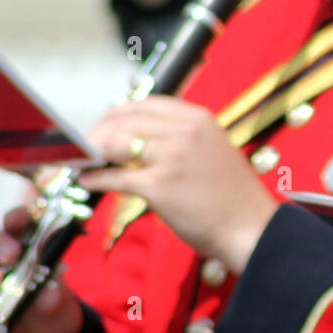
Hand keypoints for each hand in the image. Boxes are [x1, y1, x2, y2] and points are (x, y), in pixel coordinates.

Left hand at [76, 96, 278, 272]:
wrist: (251, 229)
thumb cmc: (232, 197)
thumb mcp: (212, 150)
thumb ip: (180, 138)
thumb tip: (139, 139)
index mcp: (198, 118)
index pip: (143, 103)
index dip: (115, 113)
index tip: (103, 125)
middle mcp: (184, 132)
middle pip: (124, 120)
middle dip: (98, 131)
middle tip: (85, 145)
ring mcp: (171, 157)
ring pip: (114, 143)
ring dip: (91, 151)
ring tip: (80, 160)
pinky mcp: (159, 186)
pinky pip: (115, 177)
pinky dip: (95, 178)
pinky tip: (87, 180)